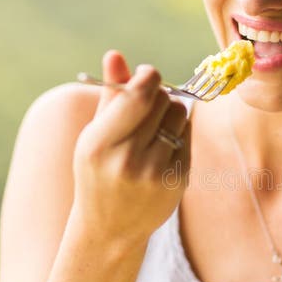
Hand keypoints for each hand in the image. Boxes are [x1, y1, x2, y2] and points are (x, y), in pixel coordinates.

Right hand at [72, 51, 189, 242]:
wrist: (110, 227)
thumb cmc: (98, 172)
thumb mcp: (94, 135)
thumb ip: (109, 95)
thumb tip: (116, 54)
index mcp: (100, 144)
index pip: (138, 96)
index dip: (149, 77)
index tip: (147, 74)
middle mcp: (129, 160)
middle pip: (162, 101)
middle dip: (158, 93)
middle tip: (148, 101)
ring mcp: (156, 173)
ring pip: (180, 115)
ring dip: (170, 112)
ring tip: (153, 127)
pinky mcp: (177, 181)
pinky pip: (187, 136)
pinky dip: (177, 133)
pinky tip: (161, 148)